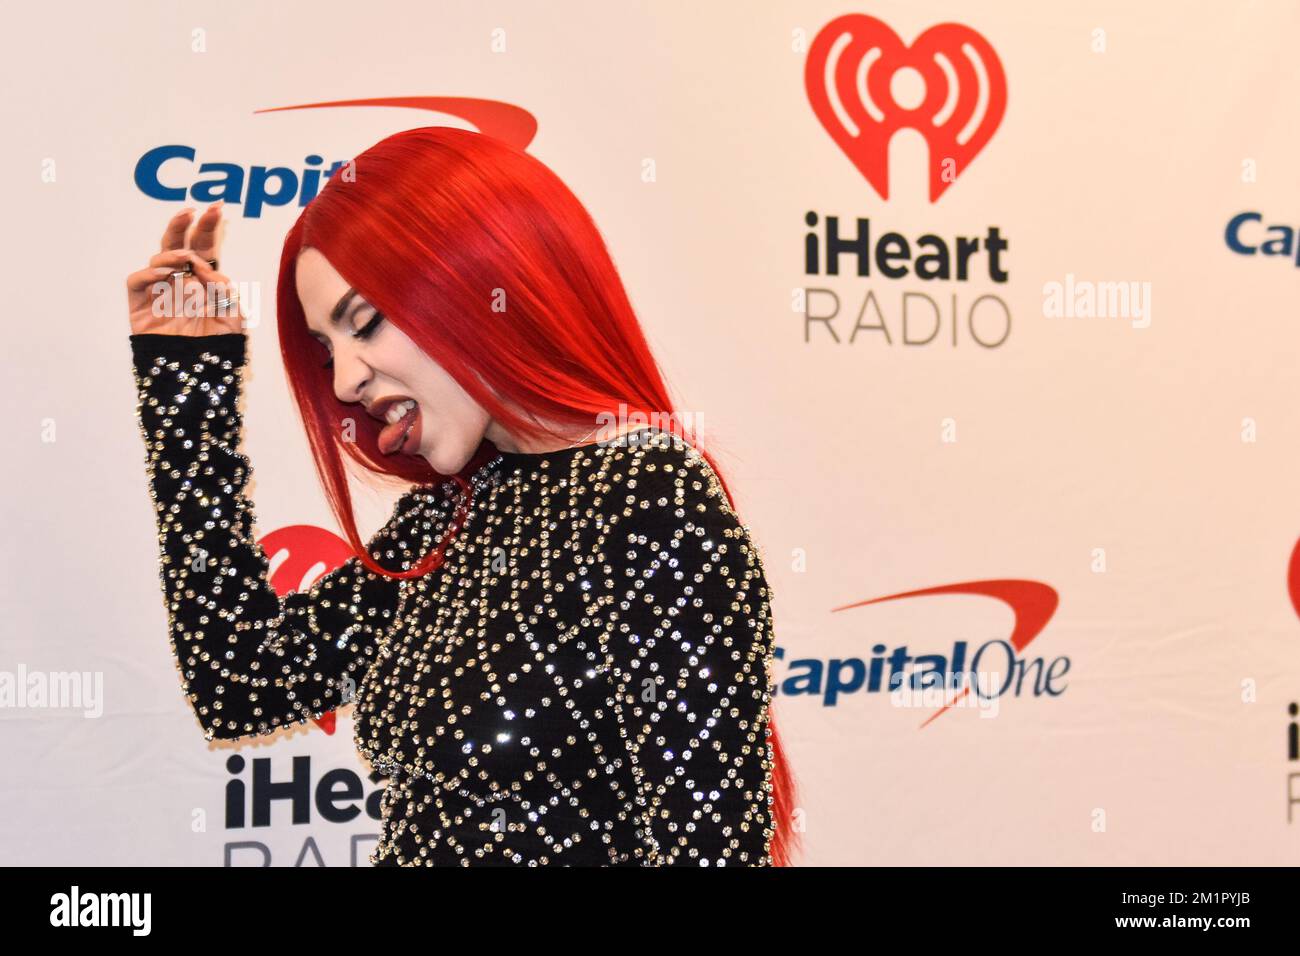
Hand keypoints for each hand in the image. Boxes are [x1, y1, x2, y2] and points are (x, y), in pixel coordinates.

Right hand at [125, 204, 244, 335]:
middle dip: (182, 225)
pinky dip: (148, 273)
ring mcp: (159, 292)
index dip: (207, 227)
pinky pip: (136, 281)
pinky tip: (164, 274)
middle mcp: (180, 282)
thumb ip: (225, 290)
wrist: (197, 374)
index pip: (204, 247)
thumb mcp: (233, 316)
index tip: (216, 208)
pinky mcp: (140, 306)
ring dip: (171, 253)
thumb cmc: (217, 347)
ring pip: (157, 259)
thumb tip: (207, 269)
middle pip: (177, 245)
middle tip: (190, 211)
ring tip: (186, 258)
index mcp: (204, 281)